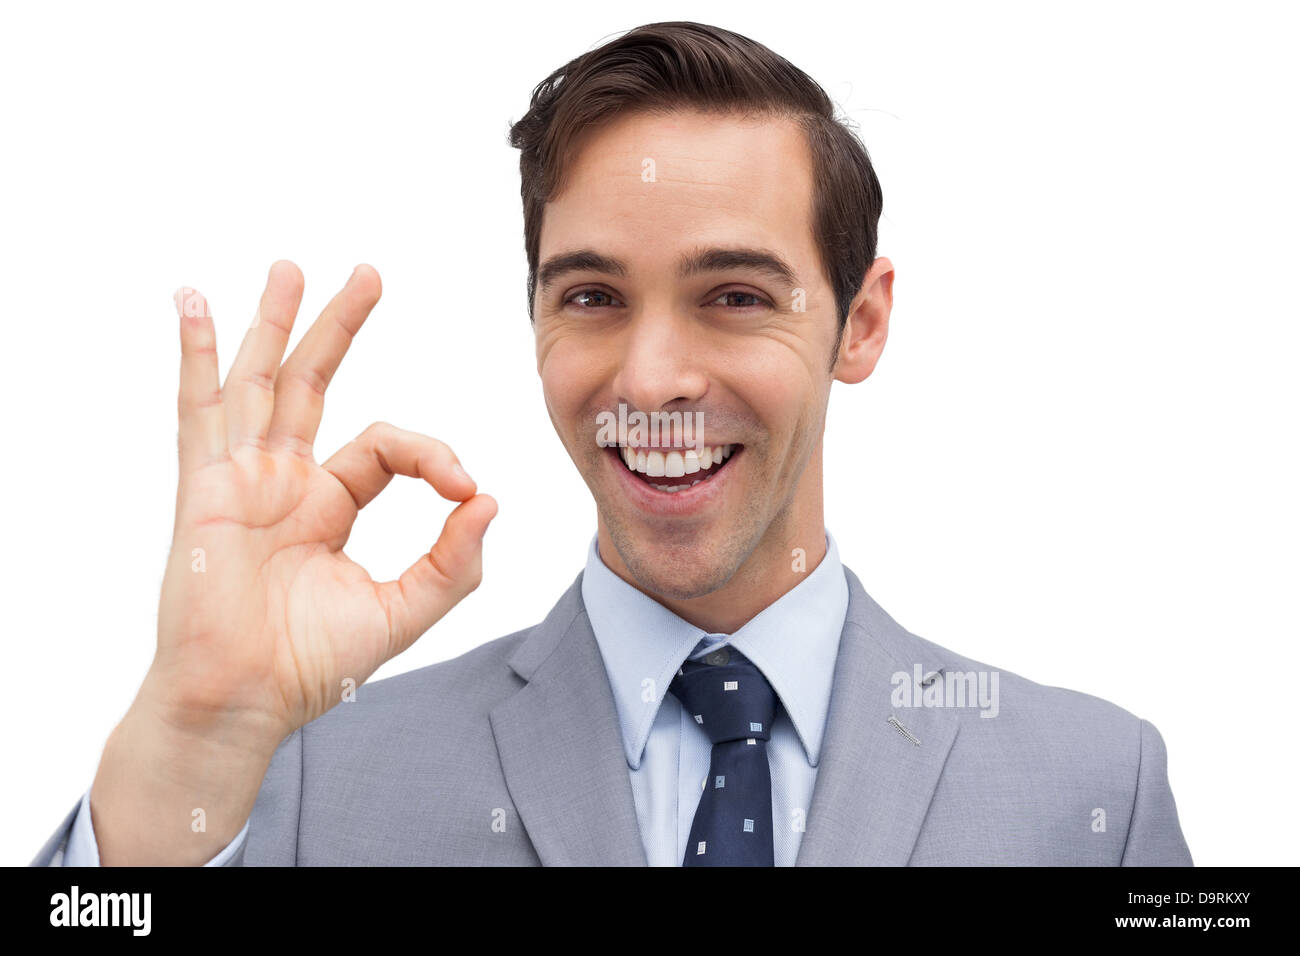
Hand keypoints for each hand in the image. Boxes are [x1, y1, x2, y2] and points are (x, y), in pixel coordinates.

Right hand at [146, 260, 497, 743]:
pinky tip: (194, 304)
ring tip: (290, 267)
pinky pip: (198, 410)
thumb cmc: (312, 663)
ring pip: (260, 381)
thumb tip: (490, 500)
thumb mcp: (402, 609)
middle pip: (314, 383)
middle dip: (340, 327)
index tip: (462, 486)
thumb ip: (452, 561)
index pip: (384, 444)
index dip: (430, 452)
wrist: (246, 699)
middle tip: (369, 275)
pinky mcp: (204, 487)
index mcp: (329, 503)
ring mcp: (241, 478)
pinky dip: (196, 356)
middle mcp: (283, 480)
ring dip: (274, 323)